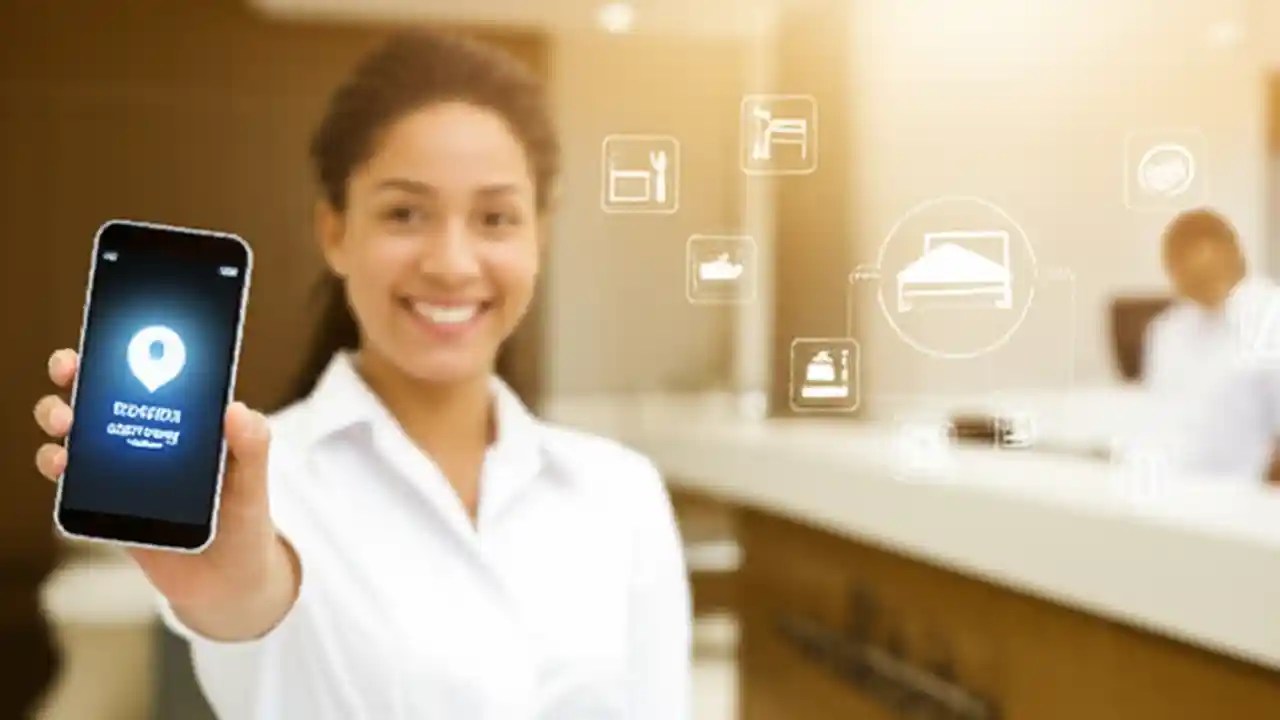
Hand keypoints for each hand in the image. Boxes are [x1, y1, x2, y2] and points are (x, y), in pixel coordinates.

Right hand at [33, 348, 299, 640]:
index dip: (124, 350)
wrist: (228, 582)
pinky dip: (57, 466)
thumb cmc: (245, 520)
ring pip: (77, 433)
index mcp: (185, 420)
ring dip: (60, 418)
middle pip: (101, 394)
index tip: (105, 335)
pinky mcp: (106, 505)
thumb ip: (252, 447)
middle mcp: (147, 436)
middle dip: (77, 375)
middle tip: (69, 372)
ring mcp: (121, 470)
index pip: (151, 372)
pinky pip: (72, 480)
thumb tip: (237, 410)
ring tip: (66, 424)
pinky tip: (60, 465)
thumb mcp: (254, 482)